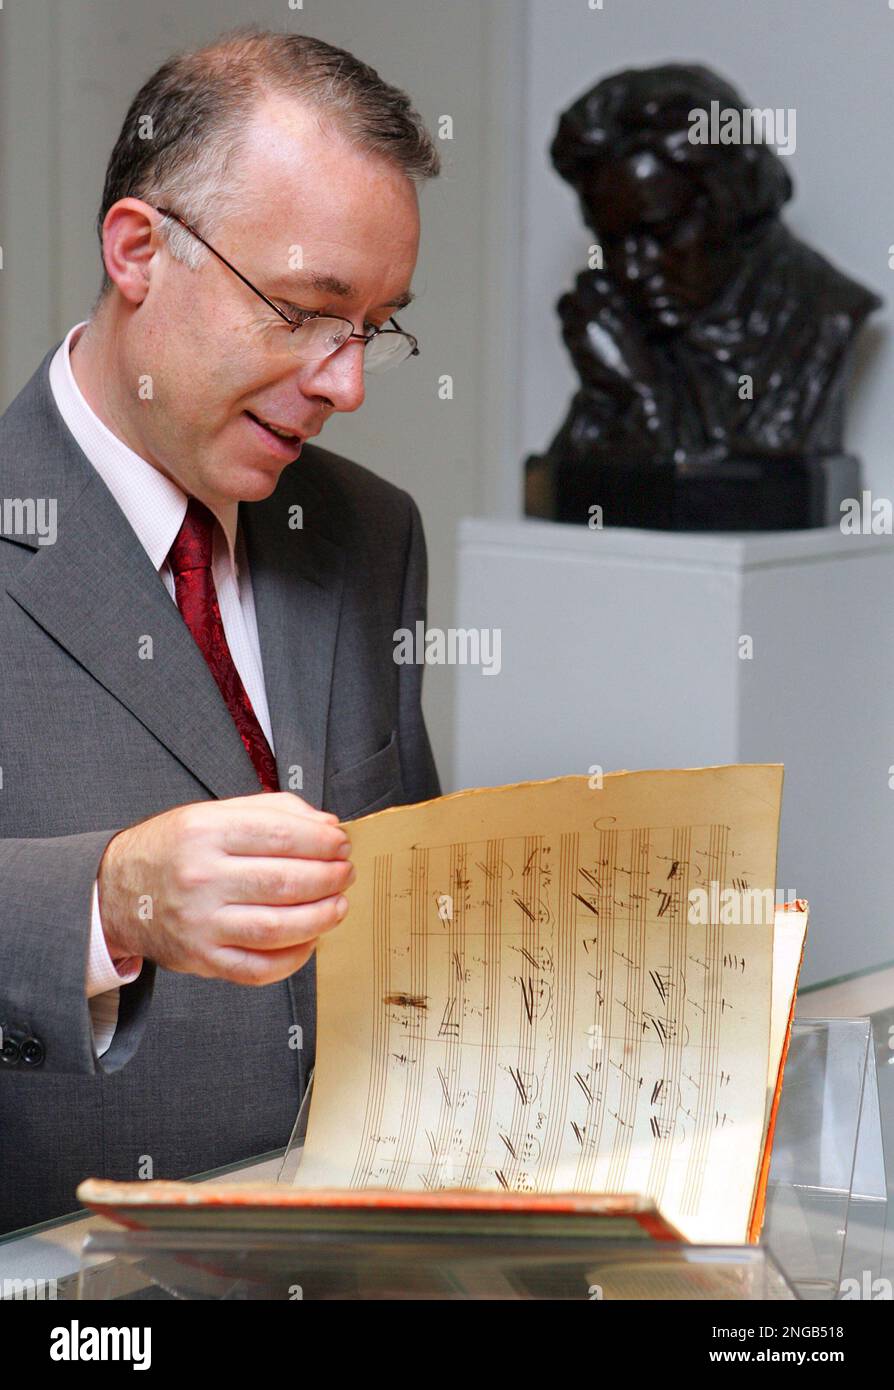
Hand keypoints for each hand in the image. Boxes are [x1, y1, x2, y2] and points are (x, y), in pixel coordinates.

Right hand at [97, 792, 353, 984]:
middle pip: (285, 881)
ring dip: (321, 916)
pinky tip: (309, 939)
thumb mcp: (212, 813)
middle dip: (329, 877)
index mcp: (204, 832)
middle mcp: (200, 878)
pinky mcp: (202, 959)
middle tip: (345, 872)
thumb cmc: (173, 850)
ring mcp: (200, 923)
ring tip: (338, 904)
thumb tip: (326, 826)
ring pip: (278, 927)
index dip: (322, 841)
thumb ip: (273, 812)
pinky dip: (295, 957)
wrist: (118, 892)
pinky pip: (260, 968)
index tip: (341, 843)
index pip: (281, 834)